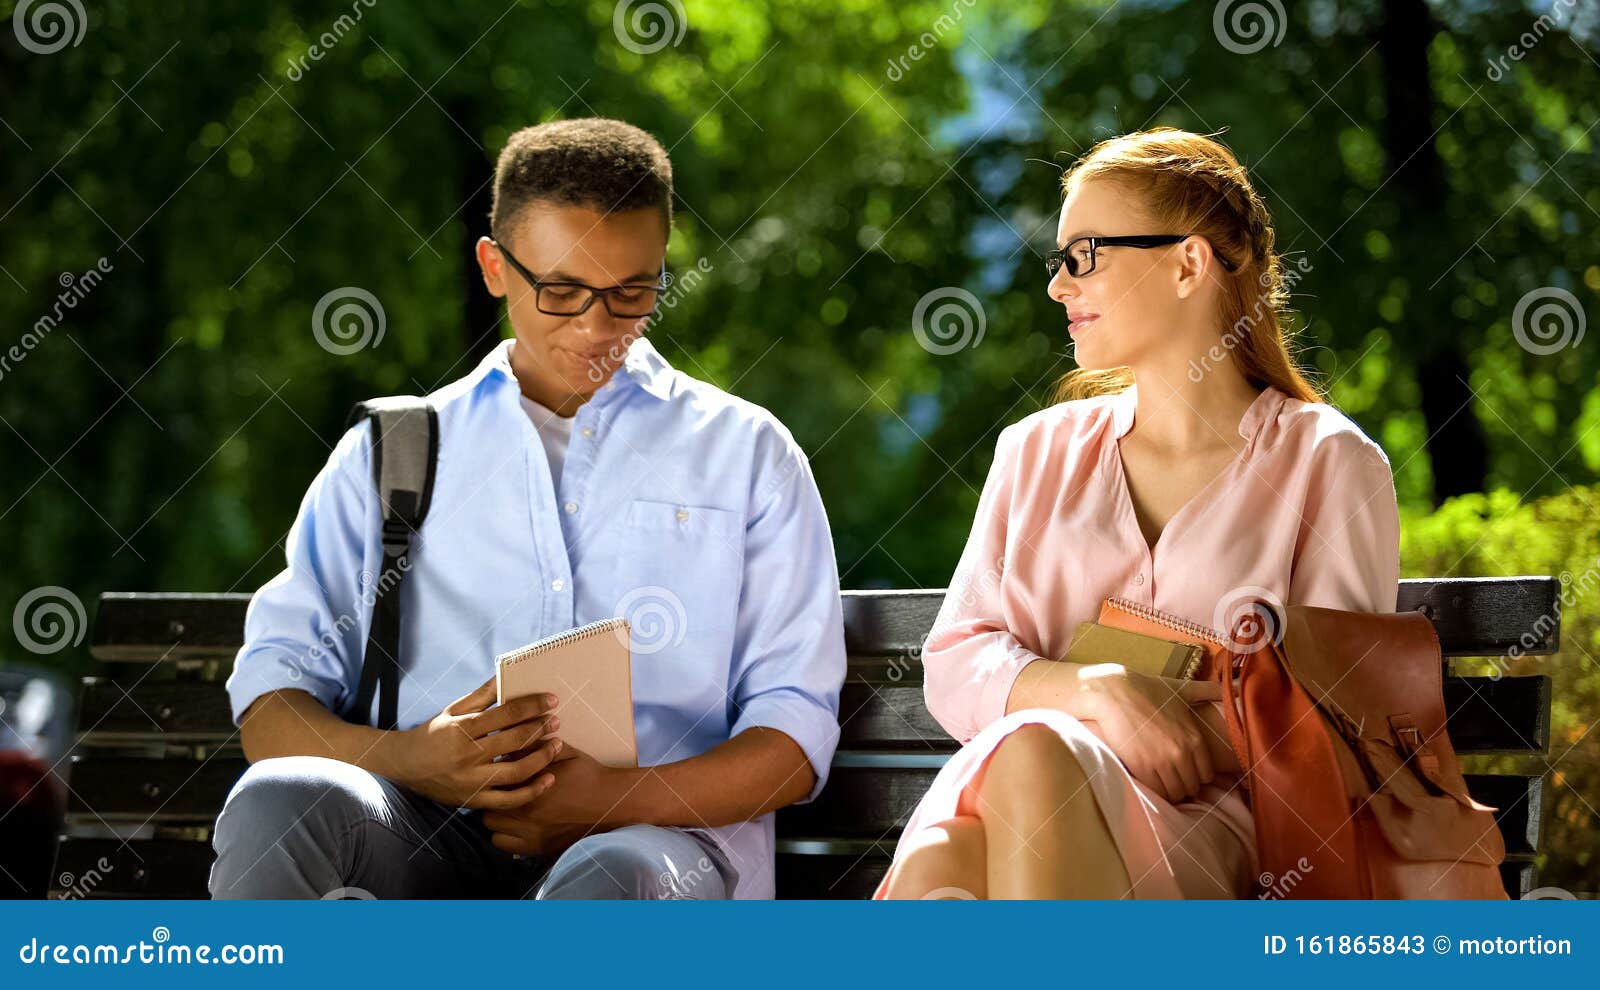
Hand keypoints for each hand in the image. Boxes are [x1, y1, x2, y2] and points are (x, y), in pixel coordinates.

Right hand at [383, 674, 563, 809]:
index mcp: (463, 728)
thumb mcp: (454, 709)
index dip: (532, 706)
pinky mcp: (473, 800)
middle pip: (514, 741)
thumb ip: (483, 695)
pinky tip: (549, 780)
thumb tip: (507, 673)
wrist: (403, 765)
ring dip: (541, 759)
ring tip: (557, 746)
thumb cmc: (434, 733)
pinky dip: (531, 792)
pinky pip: (508, 801)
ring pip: (515, 772)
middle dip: (540, 729)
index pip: (506, 714)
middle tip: (557, 722)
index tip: (552, 700)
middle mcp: (467, 755)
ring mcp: (470, 781)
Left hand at [481, 744, 635, 856]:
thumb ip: (537, 746)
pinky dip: (504, 836)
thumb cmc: (589, 775)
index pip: (495, 781)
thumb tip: (513, 741)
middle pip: (488, 806)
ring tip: (507, 808)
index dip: (494, 776)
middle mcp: (527, 813)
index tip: (500, 773)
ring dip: (496, 817)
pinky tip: (515, 826)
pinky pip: (503, 845)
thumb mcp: (565, 753)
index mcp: (531, 786)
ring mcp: (531, 834)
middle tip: (501, 790)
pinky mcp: (538, 848)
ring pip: (491, 827)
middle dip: (492, 797)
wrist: (610, 803)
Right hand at [1075, 664, 1222, 803]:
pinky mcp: (1142, 767)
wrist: (1114, 694)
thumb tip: (1234, 688)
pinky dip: (1155, 791)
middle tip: (1172, 780)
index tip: (1186, 773)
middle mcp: (1182, 753)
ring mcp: (1162, 762)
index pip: (1206, 775)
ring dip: (1169, 791)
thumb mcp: (1181, 689)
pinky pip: (1156, 791)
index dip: (1196, 776)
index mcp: (1195, 738)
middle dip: (1183, 786)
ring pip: (1174, 793)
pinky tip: (1149, 781)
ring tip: (1161, 783)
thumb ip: (1207, 691)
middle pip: (1191, 787)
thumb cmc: (1146, 690)